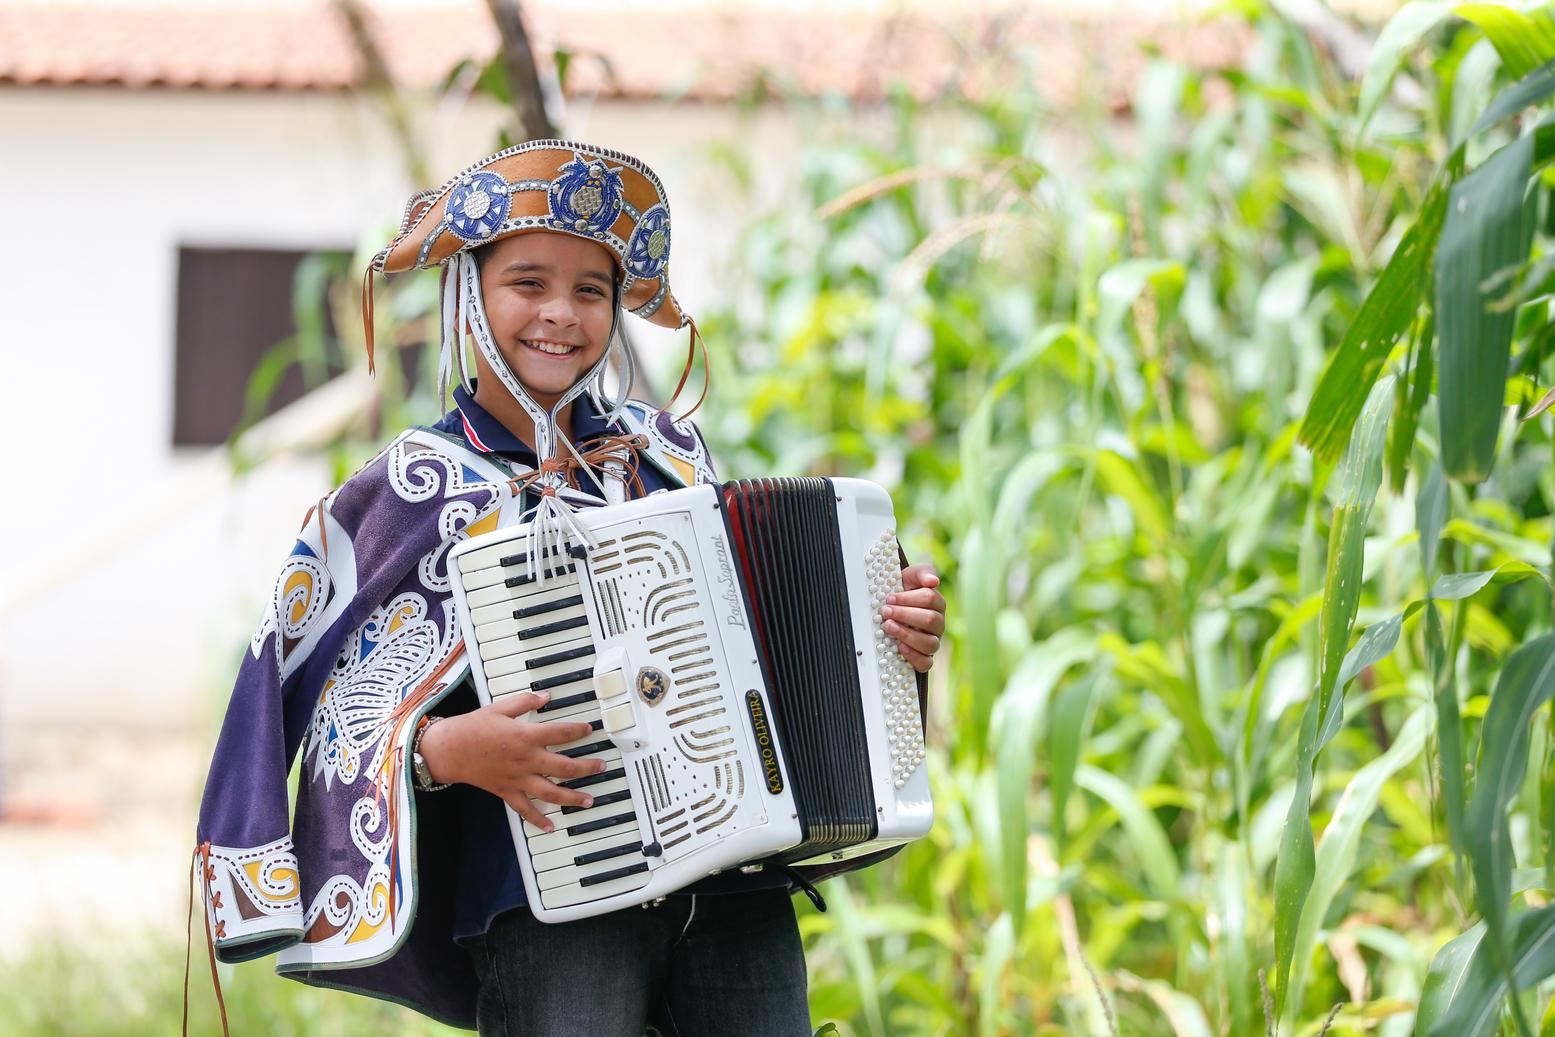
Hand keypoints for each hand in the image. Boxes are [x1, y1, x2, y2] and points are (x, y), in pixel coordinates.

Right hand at [416, 691, 608, 830]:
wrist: (448, 749)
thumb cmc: (472, 727)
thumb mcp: (499, 707)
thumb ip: (525, 701)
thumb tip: (545, 696)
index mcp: (525, 736)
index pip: (560, 733)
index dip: (578, 730)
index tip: (590, 729)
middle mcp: (525, 760)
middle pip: (564, 767)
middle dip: (586, 767)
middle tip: (601, 767)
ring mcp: (517, 778)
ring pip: (551, 793)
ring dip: (572, 798)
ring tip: (589, 800)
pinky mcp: (506, 791)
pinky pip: (525, 809)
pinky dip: (538, 820)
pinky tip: (550, 827)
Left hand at [883, 563, 944, 672]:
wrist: (890, 608)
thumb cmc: (902, 591)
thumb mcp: (910, 577)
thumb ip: (923, 573)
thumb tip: (934, 581)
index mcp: (937, 603)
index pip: (929, 599)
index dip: (908, 598)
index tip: (889, 598)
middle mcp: (938, 623)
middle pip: (930, 620)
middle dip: (904, 615)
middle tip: (885, 612)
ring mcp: (932, 641)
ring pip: (930, 643)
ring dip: (907, 635)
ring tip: (889, 627)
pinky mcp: (925, 657)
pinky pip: (926, 663)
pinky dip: (913, 656)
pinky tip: (900, 647)